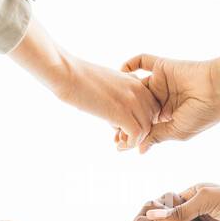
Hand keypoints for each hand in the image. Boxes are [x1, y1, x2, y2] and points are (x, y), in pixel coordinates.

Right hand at [10, 17, 156, 148]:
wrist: (67, 74)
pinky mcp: (122, 112)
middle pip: (152, 118)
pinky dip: (129, 144)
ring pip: (146, 129)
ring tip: (118, 144)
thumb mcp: (107, 84)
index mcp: (135, 82)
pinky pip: (136, 135)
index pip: (152, 106)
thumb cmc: (80, 80)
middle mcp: (138, 90)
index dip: (142, 120)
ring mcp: (132, 100)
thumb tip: (118, 120)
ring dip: (133, 141)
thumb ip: (120, 96)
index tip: (126, 129)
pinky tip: (117, 146)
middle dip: (139, 132)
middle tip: (121, 139)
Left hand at [120, 49, 219, 152]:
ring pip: (136, 86)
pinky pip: (142, 61)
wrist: (217, 88)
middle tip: (111, 127)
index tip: (117, 143)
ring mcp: (162, 82)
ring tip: (112, 101)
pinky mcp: (162, 65)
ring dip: (123, 92)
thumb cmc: (202, 114)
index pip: (144, 125)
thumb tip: (138, 151)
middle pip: (136, 107)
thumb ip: (155, 137)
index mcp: (168, 117)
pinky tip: (120, 72)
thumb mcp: (178, 131)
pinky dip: (130, 64)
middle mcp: (163, 99)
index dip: (131, 133)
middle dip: (124, 116)